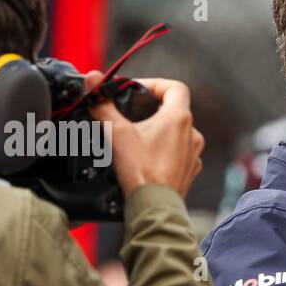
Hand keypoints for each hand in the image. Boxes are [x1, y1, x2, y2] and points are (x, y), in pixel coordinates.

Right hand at [87, 71, 205, 199]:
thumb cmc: (141, 171)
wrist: (155, 207)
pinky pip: (179, 153)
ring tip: (137, 138)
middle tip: (132, 115)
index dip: (156, 84)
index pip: (175, 87)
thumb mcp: (117, 133)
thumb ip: (103, 104)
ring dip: (160, 131)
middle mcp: (192, 134)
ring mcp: (193, 154)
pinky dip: (165, 151)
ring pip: (178, 133)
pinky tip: (147, 158)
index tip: (138, 91)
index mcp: (179, 118)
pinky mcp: (190, 170)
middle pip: (175, 110)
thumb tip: (92, 78)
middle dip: (153, 110)